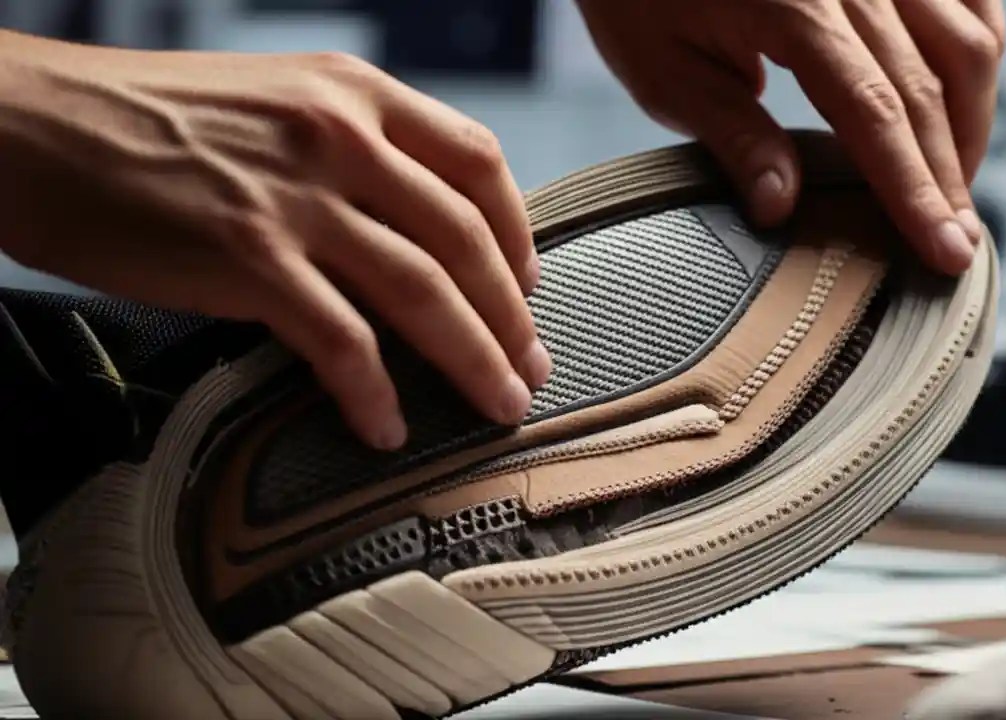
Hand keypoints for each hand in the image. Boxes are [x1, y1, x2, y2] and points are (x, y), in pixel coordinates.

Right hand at [0, 30, 549, 449]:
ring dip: (473, 359)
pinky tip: (383, 425)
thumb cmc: (148, 119)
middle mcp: (340, 135)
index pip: (479, 163)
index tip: (528, 286)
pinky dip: (372, 390)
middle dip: (512, 316)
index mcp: (354, 92)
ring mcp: (295, 197)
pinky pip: (339, 340)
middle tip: (530, 368)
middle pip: (466, 239)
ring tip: (495, 405)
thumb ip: (353, 146)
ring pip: (422, 291)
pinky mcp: (246, 257)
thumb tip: (418, 223)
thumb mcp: (276, 99)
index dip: (517, 234)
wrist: (33, 125)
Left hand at [579, 0, 1005, 274]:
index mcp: (795, 9)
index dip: (914, 190)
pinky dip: (978, 51)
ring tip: (952, 186)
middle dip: (950, 177)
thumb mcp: (663, 70)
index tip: (944, 252)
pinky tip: (963, 102)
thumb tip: (782, 208)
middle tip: (958, 245)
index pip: (875, 115)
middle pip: (928, 89)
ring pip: (968, 42)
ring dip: (970, 122)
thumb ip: (732, 134)